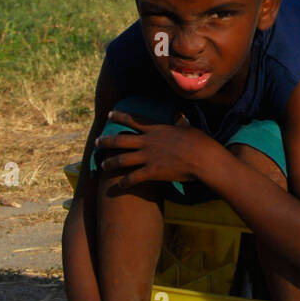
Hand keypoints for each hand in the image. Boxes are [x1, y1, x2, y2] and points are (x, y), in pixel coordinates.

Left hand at [95, 110, 209, 188]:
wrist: (203, 158)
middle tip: (97, 142)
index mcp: (156, 129)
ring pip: (122, 159)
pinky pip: (132, 177)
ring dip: (110, 162)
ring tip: (102, 165)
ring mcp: (148, 157)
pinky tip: (118, 185)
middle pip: (120, 140)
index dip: (119, 117)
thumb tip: (180, 116)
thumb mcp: (188, 128)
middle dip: (106, 141)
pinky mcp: (151, 172)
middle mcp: (148, 141)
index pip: (133, 120)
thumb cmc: (199, 142)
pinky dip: (124, 182)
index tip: (109, 115)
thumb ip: (180, 122)